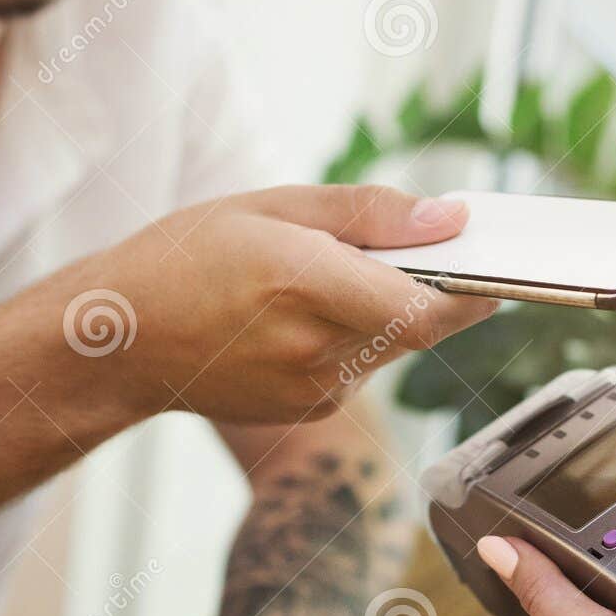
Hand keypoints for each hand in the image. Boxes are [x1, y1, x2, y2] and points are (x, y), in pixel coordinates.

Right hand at [60, 184, 497, 423]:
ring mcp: (315, 390)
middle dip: (429, 288)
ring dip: (387, 312)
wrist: (119, 343)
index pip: (429, 309)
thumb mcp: (273, 205)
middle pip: (419, 327)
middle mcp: (316, 349)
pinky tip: (302, 317)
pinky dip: (355, 338)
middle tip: (410, 251)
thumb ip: (370, 213)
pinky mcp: (310, 410)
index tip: (495, 266)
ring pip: (392, 347)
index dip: (475, 291)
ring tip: (327, 279)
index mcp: (306, 285)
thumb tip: (450, 220)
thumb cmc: (186, 258)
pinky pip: (362, 368)